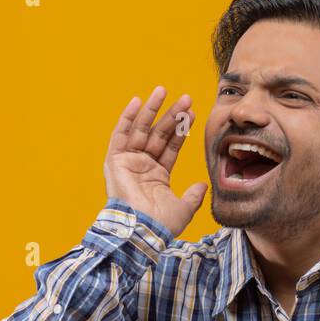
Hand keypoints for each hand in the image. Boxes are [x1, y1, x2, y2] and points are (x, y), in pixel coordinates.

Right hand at [104, 86, 207, 239]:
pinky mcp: (115, 161)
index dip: (182, 130)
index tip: (193, 113)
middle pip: (158, 134)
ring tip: (164, 90)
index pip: (171, 147)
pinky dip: (127, 118)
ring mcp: (128, 163)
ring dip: (152, 110)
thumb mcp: (184, 209)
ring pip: (141, 130)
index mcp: (157, 177)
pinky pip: (120, 135)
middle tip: (186, 98)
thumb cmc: (161, 225)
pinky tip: (138, 101)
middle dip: (172, 116)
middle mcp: (142, 167)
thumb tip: (204, 185)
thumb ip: (194, 196)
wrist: (143, 230)